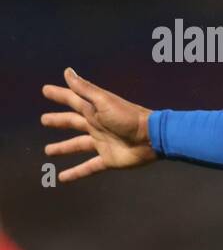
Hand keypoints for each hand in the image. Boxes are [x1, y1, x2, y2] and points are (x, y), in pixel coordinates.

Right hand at [41, 68, 156, 181]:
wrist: (151, 138)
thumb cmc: (128, 117)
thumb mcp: (103, 101)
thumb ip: (84, 89)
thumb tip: (67, 71)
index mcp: (94, 110)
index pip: (72, 100)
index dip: (59, 95)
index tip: (45, 90)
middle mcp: (96, 125)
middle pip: (72, 122)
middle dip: (58, 121)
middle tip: (44, 120)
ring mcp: (102, 143)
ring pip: (77, 145)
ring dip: (63, 148)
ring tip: (48, 151)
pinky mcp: (108, 159)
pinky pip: (88, 167)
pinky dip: (76, 173)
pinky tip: (63, 178)